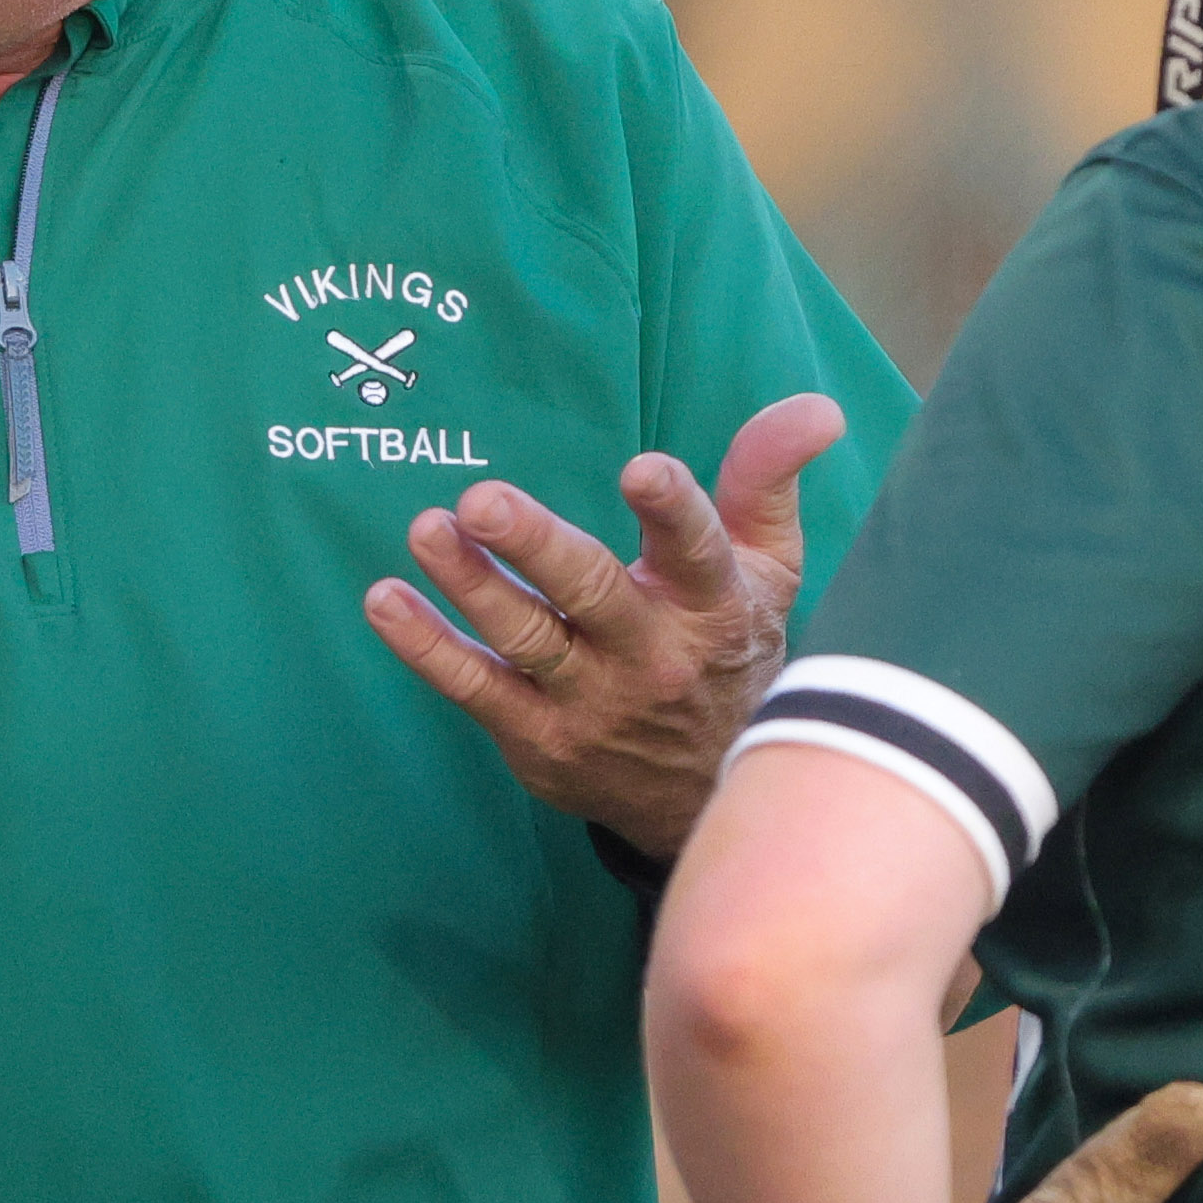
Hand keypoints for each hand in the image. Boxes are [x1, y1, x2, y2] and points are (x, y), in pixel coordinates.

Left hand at [363, 393, 846, 857]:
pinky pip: (475, 690)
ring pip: (525, 640)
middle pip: (591, 595)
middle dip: (535, 546)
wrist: (713, 796)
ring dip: (470, 586)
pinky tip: (386, 600)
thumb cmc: (732, 652)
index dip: (672, 510)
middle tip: (480, 499)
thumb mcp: (767, 568)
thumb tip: (815, 406)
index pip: (697, 551)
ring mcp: (592, 703)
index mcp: (711, 605)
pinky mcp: (540, 740)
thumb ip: (766, 479)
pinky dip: (426, 648)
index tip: (643, 469)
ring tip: (426, 530)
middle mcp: (651, 656)